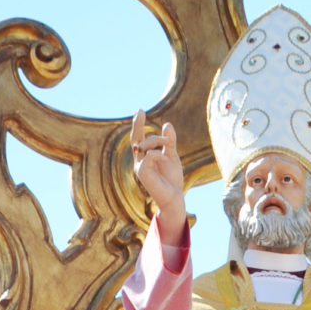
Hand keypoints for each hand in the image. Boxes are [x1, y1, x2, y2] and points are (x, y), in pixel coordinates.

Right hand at [131, 110, 185, 243]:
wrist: (175, 198)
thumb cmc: (172, 181)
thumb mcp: (172, 157)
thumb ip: (169, 142)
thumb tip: (167, 124)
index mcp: (146, 158)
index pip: (140, 139)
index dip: (138, 125)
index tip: (140, 111)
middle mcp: (140, 162)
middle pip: (135, 139)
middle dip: (137, 124)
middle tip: (140, 111)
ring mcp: (139, 167)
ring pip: (145, 144)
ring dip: (158, 140)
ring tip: (169, 145)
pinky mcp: (141, 172)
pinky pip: (149, 155)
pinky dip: (158, 153)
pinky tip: (165, 158)